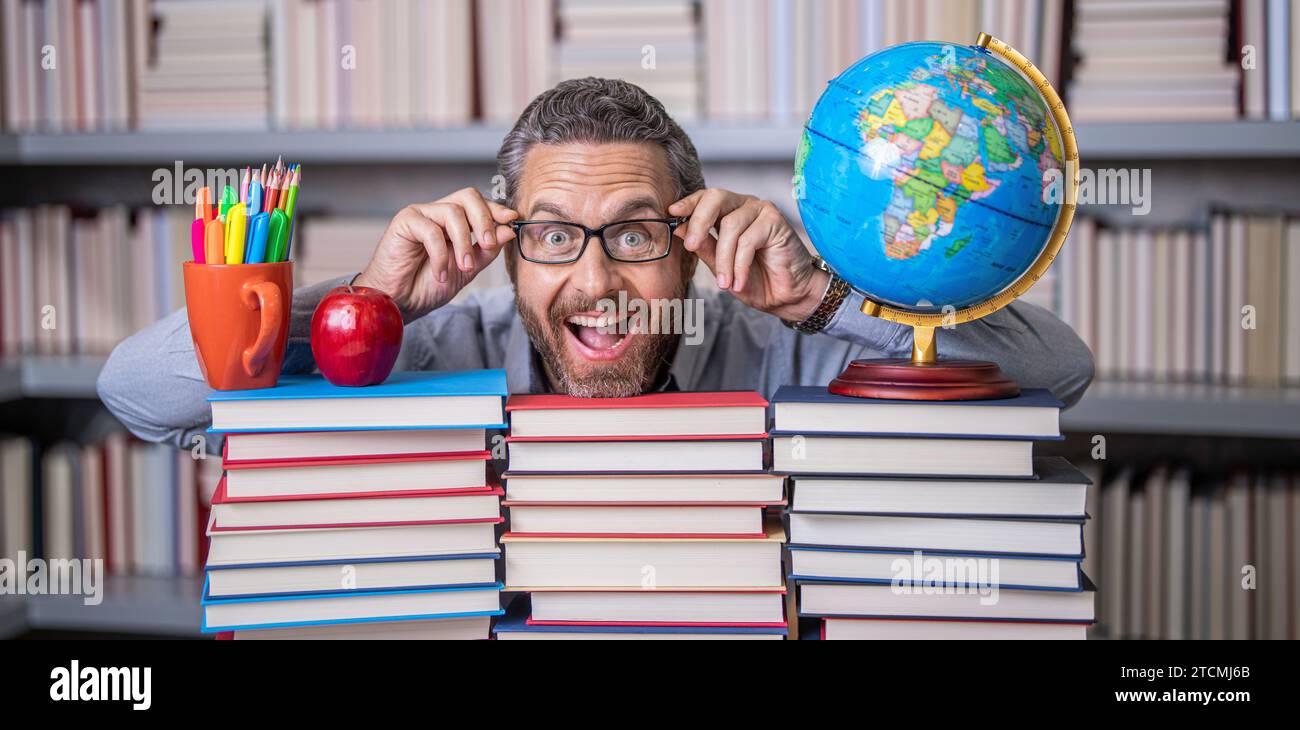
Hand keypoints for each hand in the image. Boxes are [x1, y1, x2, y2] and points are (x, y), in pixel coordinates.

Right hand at [353, 188, 518, 322]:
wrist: (399, 302)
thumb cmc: (428, 285)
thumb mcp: (467, 269)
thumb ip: (487, 250)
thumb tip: (509, 229)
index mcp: (454, 222)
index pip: (479, 204)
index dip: (496, 210)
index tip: (512, 220)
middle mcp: (438, 213)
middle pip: (468, 197)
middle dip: (484, 220)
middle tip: (489, 244)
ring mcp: (421, 215)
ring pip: (453, 212)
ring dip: (464, 243)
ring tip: (464, 267)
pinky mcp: (404, 222)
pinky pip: (431, 230)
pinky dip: (440, 254)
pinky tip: (440, 273)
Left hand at [669, 189, 828, 322]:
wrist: (785, 296)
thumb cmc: (754, 279)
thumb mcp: (720, 266)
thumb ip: (703, 246)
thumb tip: (678, 229)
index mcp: (728, 212)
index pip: (705, 198)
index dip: (688, 203)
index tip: (671, 212)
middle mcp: (744, 206)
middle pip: (715, 198)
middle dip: (699, 221)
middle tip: (691, 246)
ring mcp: (761, 211)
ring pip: (730, 226)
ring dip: (723, 260)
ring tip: (724, 283)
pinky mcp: (776, 221)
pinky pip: (748, 240)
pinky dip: (739, 265)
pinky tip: (738, 282)